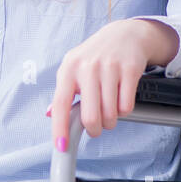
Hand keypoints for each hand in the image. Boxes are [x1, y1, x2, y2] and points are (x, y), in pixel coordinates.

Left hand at [47, 18, 179, 151]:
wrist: (124, 35)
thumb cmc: (95, 56)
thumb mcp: (73, 68)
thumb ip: (64, 92)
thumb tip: (50, 114)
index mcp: (68, 68)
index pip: (61, 103)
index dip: (60, 128)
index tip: (61, 146)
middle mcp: (87, 67)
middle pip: (90, 116)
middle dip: (94, 129)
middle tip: (96, 128)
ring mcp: (109, 67)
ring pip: (111, 114)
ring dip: (110, 121)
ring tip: (109, 111)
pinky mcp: (130, 69)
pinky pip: (127, 106)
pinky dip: (124, 111)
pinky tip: (120, 100)